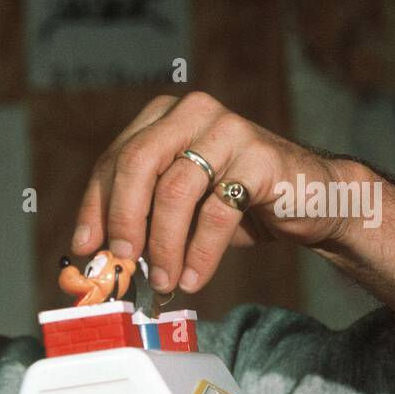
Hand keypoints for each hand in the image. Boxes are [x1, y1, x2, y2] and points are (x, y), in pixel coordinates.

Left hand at [70, 91, 358, 294]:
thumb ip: (137, 215)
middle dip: (123, 218)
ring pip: (175, 190)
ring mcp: (229, 129)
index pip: (114, 160)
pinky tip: (192, 278)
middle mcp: (193, 112)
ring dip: (162, 245)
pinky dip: (199, 253)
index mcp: (163, 116)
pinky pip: (217, 212)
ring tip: (162, 280)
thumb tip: (88, 251)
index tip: (87, 247)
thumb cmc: (232, 203)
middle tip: (122, 260)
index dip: (95, 207)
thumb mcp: (177, 205)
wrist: (307, 199)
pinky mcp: (261, 157)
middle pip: (137, 164)